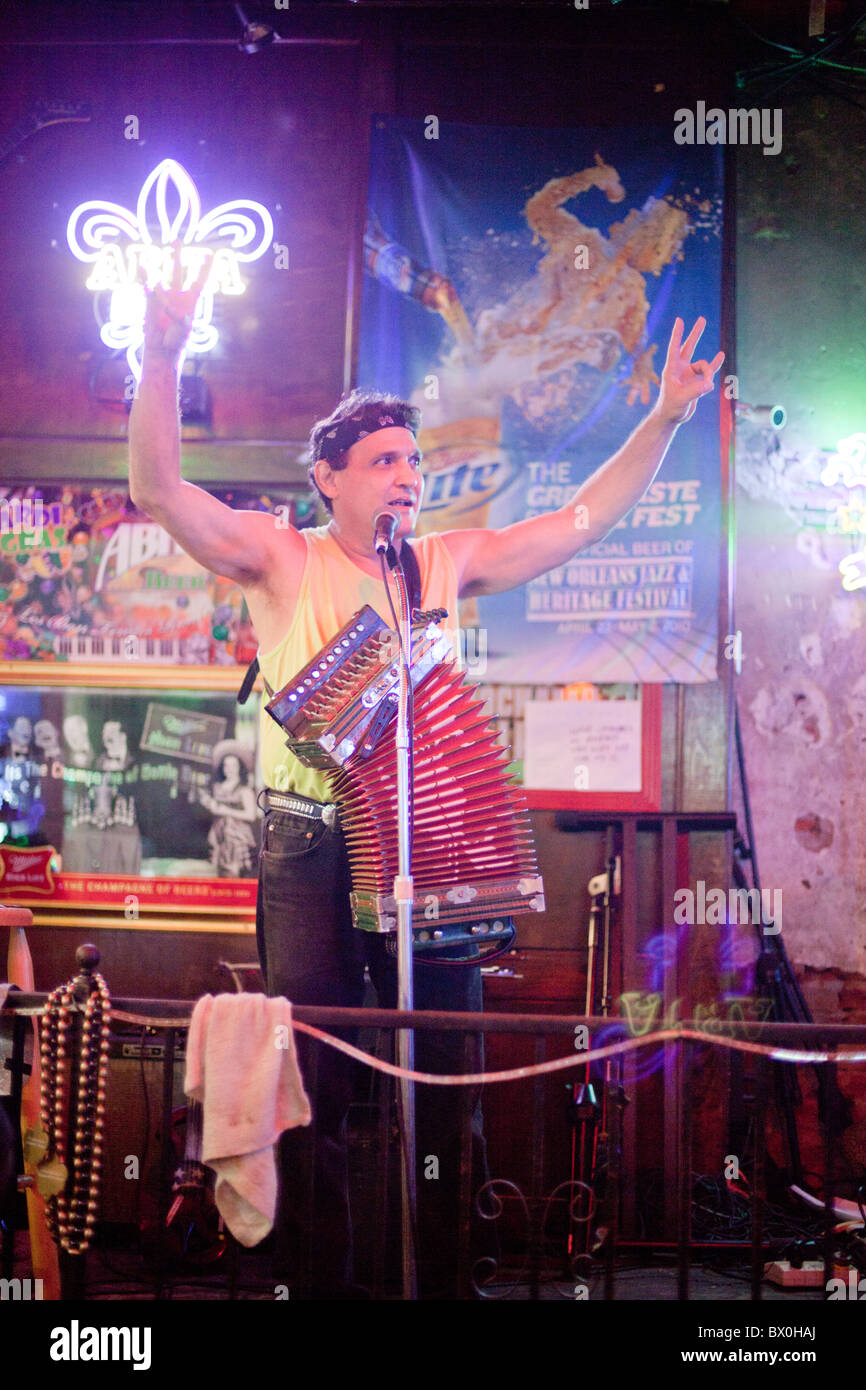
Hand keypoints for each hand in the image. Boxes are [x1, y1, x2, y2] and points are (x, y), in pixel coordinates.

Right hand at [141, 240, 211, 360]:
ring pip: (161, 276)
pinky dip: (144, 278)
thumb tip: (167, 305)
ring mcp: (163, 298)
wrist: (162, 350)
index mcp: (191, 301)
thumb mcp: (183, 328)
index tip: (209, 254)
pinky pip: (147, 288)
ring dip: (157, 264)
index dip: (204, 268)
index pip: (199, 281)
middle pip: (178, 271)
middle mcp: (177, 296)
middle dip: (177, 256)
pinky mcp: (150, 303)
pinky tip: (142, 267)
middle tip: (176, 239)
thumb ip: (177, 316)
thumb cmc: (177, 340)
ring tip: (150, 252)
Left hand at [657, 317, 724, 424]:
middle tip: (702, 319)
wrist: (671, 417)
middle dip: (696, 333)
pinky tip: (721, 355)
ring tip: (707, 386)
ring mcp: (689, 374)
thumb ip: (695, 391)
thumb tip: (710, 384)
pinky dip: (714, 365)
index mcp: (671, 369)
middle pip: (689, 346)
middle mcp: (680, 369)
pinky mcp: (696, 381)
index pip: (674, 348)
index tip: (679, 320)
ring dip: (708, 374)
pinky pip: (708, 371)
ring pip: (704, 366)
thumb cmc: (671, 408)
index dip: (677, 334)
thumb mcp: (682, 399)